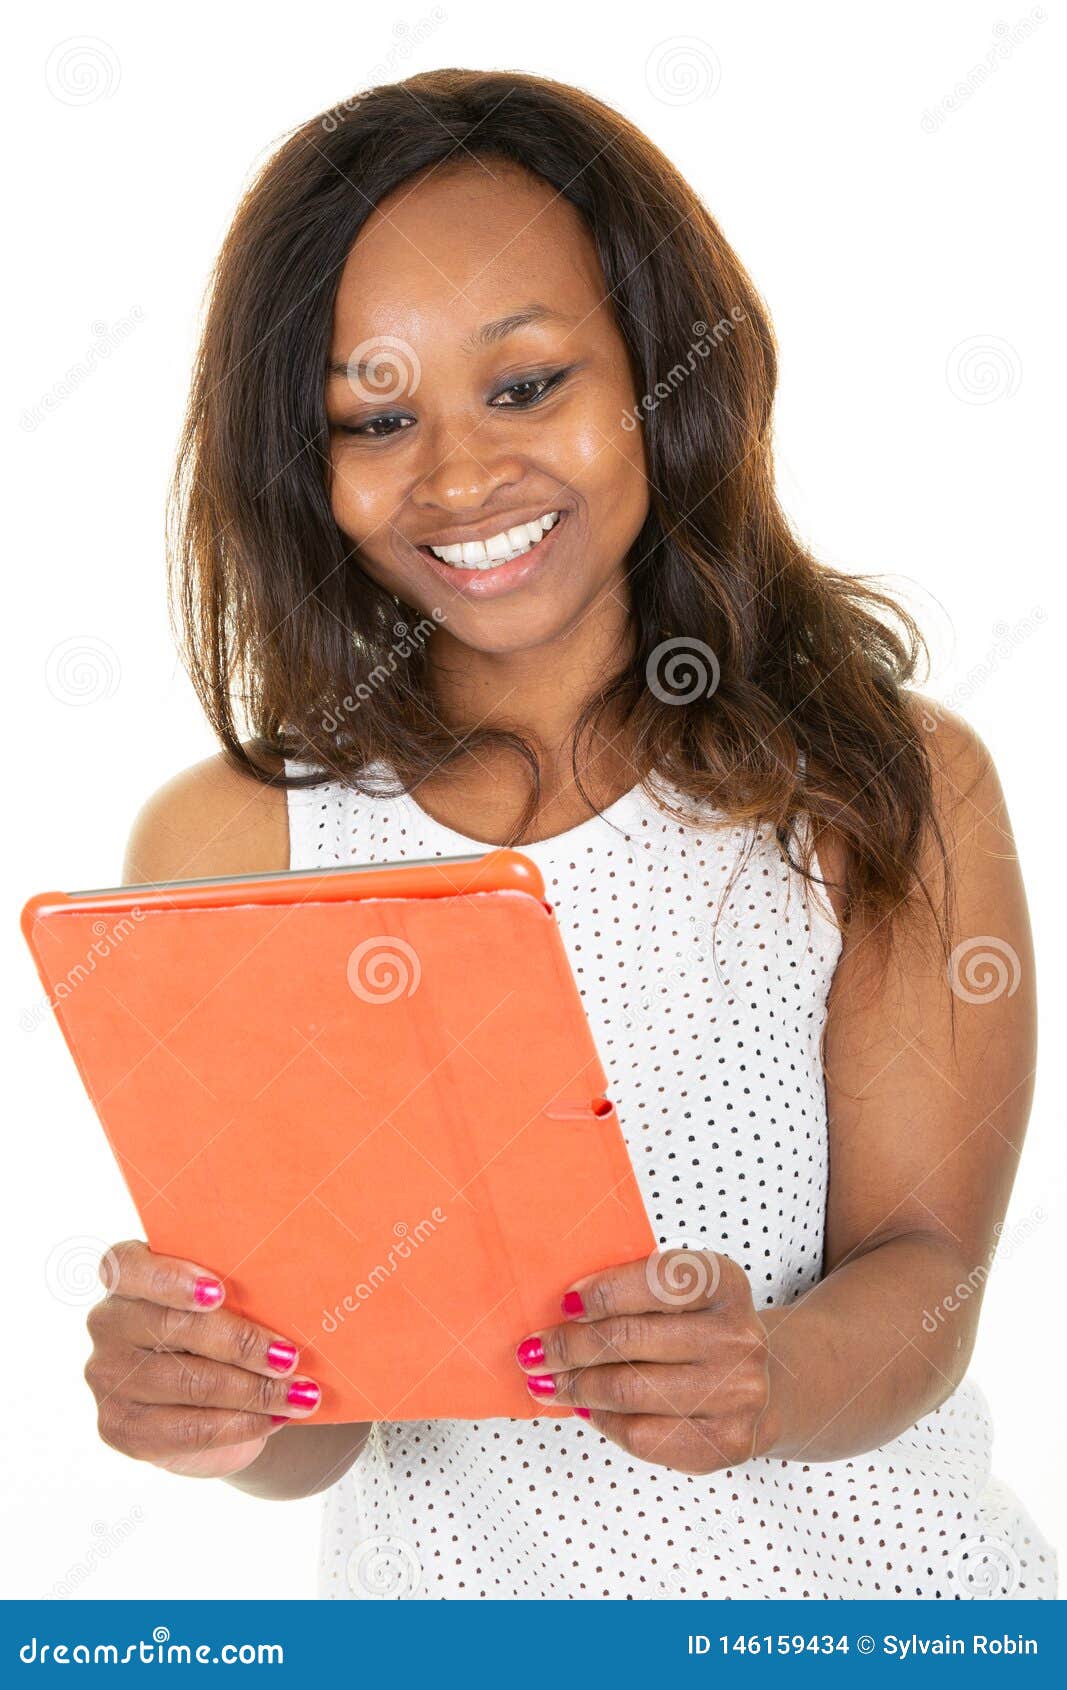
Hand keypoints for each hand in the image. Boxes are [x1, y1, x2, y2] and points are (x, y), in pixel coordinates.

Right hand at [84, 1240, 321, 1477]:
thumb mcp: (227, 1301)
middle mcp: (108, 1322)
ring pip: (188, 1381)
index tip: (219, 1293)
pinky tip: (275, 1418)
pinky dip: (241, 1423)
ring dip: (254, 1390)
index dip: (171, 1278)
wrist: (211, 1403)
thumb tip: (290, 1293)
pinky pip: (187, 1427)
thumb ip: (237, 1289)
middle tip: (290, 1357)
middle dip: (241, 1344)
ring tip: (300, 1393)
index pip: (128, 1265)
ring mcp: (107, 1376)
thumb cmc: (222, 1332)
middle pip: (174, 1327)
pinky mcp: (120, 1427)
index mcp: (127, 1275)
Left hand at [514, 1249, 771, 1473]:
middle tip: (533, 1350)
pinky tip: (586, 1409)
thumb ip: (636, 1291)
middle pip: (630, 1338)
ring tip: (545, 1383)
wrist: (769, 1384)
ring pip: (628, 1390)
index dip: (602, 1292)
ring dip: (574, 1387)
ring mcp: (737, 1393)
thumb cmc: (704, 1331)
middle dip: (569, 1345)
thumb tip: (558, 1310)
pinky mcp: (726, 1441)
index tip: (563, 1302)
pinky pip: (641, 1434)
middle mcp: (738, 1337)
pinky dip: (602, 1420)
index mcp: (724, 1284)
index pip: (657, 1280)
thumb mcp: (685, 1294)